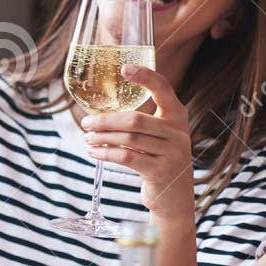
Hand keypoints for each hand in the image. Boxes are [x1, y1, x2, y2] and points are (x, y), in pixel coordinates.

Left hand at [79, 64, 195, 220]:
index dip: (145, 76)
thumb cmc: (159, 160)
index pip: (163, 89)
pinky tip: (94, 152)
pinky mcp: (161, 171)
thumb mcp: (158, 137)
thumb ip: (140, 123)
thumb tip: (98, 115)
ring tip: (88, 138)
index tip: (124, 68)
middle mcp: (178, 132)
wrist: (175, 197)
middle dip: (106, 121)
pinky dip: (106, 154)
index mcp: (177, 116)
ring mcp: (172, 152)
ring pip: (129, 139)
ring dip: (103, 138)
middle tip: (86, 123)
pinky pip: (127, 157)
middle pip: (135, 120)